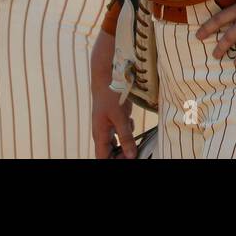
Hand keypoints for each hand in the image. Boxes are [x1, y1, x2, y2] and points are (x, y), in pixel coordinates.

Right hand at [89, 28, 136, 158]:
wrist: (108, 75)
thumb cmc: (110, 95)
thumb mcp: (119, 116)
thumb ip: (125, 136)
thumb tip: (131, 156)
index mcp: (100, 134)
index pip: (103, 157)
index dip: (115, 160)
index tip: (128, 159)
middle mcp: (103, 132)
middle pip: (111, 152)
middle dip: (123, 153)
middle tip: (136, 152)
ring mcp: (109, 124)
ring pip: (118, 141)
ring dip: (127, 142)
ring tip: (135, 138)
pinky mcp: (116, 117)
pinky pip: (123, 130)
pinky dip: (128, 129)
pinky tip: (130, 121)